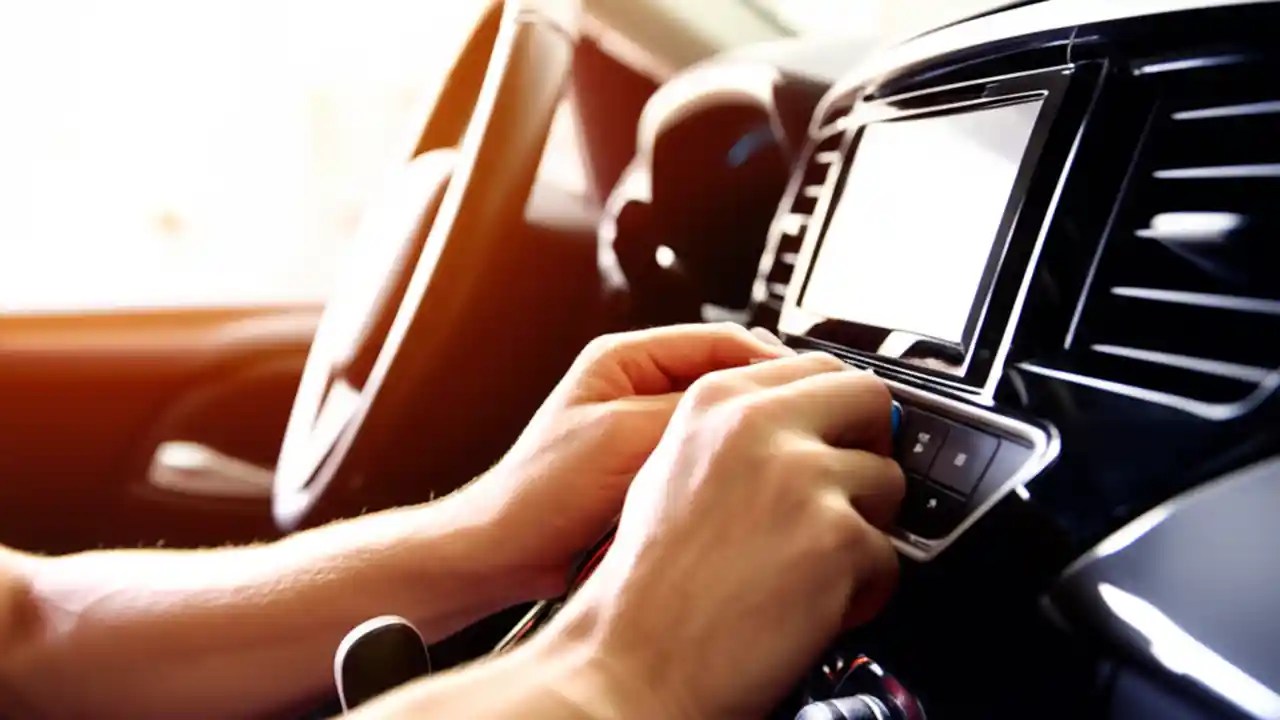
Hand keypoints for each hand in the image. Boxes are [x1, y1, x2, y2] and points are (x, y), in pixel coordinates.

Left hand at [452, 323, 792, 597]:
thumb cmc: (540, 492)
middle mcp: (638, 386)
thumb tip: (756, 399)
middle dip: (767, 402)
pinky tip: (751, 488)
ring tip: (785, 455)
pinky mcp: (650, 468)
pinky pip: (706, 460)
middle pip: (726, 380)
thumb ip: (690, 412)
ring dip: (749, 438)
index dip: (771, 363)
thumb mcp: (622, 437)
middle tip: (811, 424)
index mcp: (625, 358)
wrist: (505, 553)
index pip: (720, 340)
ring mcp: (645, 428)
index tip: (813, 387)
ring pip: (721, 423)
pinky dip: (730, 469)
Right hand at [543, 354, 904, 719]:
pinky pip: (887, 558)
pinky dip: (861, 591)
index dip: (839, 409)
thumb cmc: (646, 585)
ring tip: (807, 566)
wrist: (631, 663)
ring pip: (888, 482)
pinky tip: (807, 606)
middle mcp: (760, 425)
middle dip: (868, 449)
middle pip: (870, 400)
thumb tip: (812, 422)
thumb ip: (742, 432)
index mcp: (718, 400)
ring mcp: (801, 478)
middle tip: (840, 499)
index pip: (819, 366)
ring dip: (862, 528)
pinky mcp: (835, 538)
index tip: (837, 439)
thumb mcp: (675, 469)